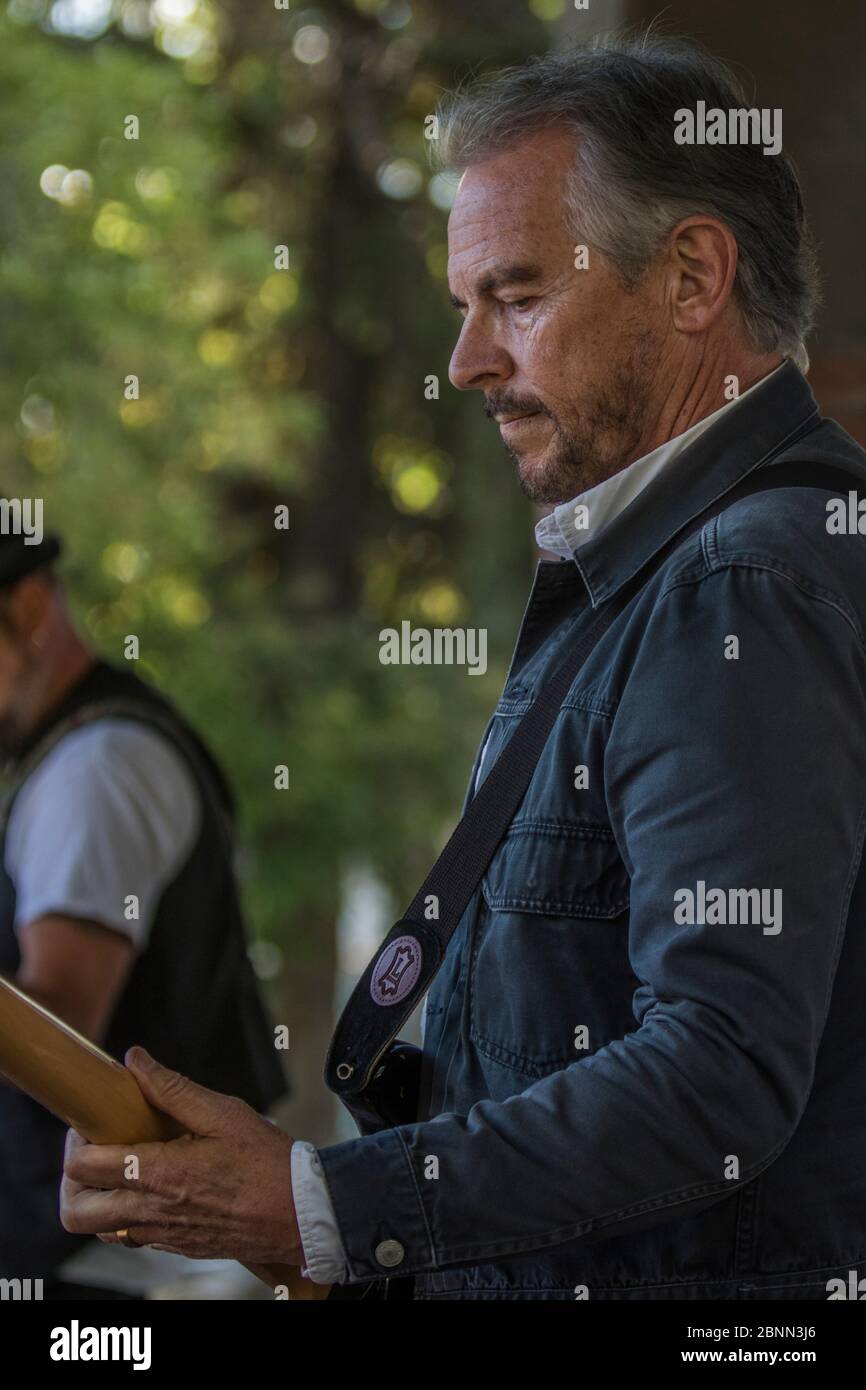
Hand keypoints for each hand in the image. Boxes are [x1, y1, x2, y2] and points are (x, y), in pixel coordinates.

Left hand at [61, 1047, 303, 1265]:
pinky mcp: (174, 1248)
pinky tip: (150, 1187)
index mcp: (160, 1173)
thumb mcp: (224, 1113)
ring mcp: (161, 1235)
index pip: (84, 1166)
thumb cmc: (268, 1164)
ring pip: (98, 1229)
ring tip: (120, 1168)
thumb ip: (173, 1088)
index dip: (76, 1140)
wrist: (300, 1214)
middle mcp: (152, 1211)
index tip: (92, 1122)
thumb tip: (136, 1061)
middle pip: (75, 1212)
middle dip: (72, 1179)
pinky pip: (128, 1238)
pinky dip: (123, 1215)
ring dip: (97, 1199)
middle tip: (93, 1151)